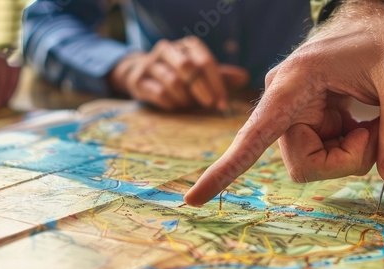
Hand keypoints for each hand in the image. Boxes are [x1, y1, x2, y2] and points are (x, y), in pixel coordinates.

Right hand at [108, 36, 247, 109]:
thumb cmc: (180, 73)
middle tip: (210, 105)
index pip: (205, 61)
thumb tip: (245, 77)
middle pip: (187, 67)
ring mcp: (151, 63)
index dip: (216, 83)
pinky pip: (158, 92)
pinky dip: (171, 103)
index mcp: (187, 46)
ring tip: (189, 104)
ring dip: (185, 98)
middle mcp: (168, 49)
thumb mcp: (201, 71)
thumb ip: (222, 75)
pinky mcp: (138, 79)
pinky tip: (175, 106)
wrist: (140, 72)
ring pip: (172, 80)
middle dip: (201, 89)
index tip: (223, 102)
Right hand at [184, 0, 383, 205]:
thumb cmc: (381, 43)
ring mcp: (290, 115)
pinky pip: (324, 157)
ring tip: (369, 123)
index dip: (225, 170)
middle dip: (347, 160)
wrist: (367, 24)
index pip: (253, 134)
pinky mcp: (304, 124)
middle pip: (304, 165)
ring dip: (350, 154)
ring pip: (314, 165)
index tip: (192, 199)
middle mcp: (281, 102)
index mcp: (292, 85)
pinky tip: (360, 122)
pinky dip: (351, 148)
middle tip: (374, 133)